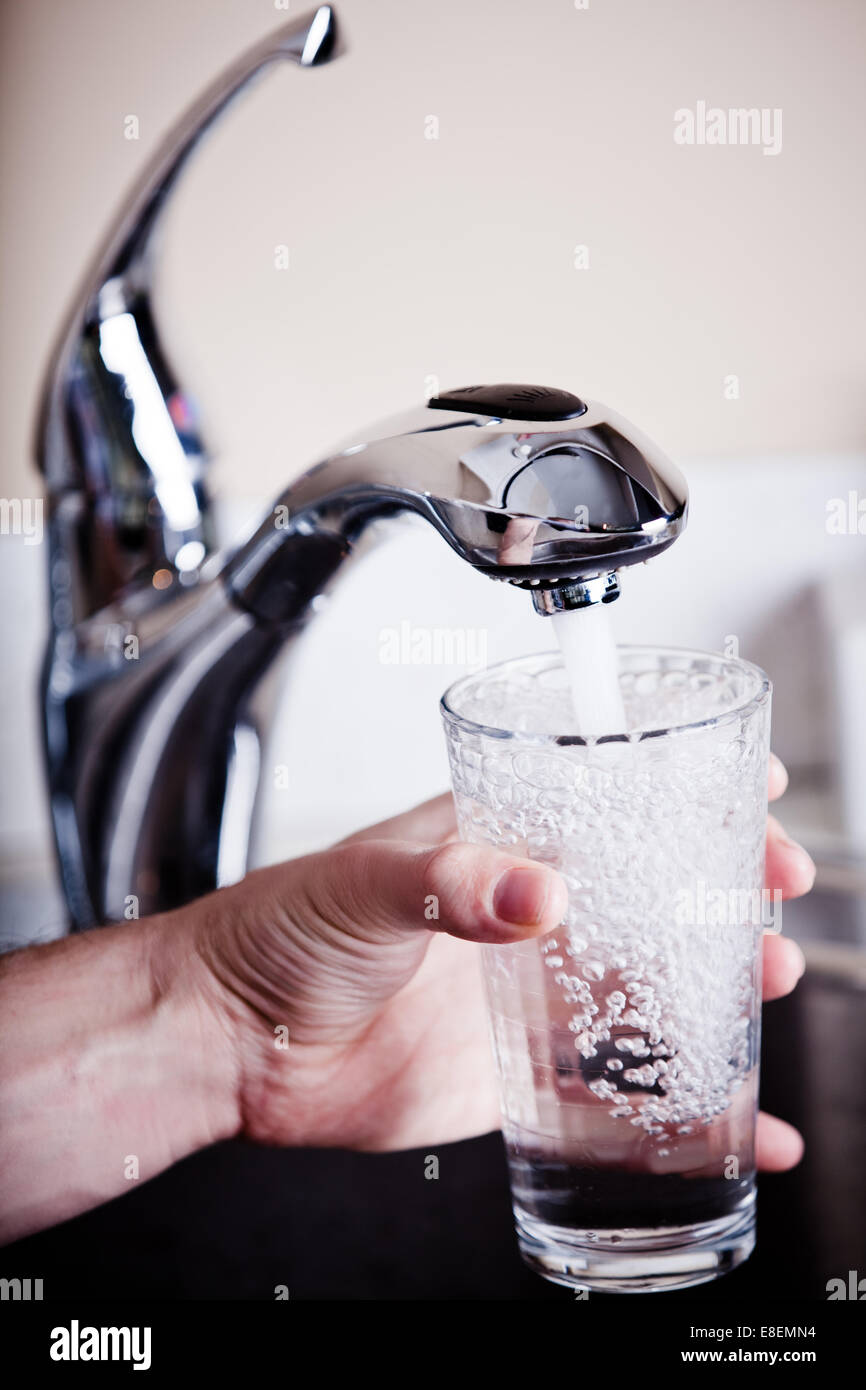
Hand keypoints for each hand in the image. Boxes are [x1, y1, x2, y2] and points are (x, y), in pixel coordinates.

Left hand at [189, 753, 812, 1165]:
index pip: (605, 805)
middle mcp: (519, 915)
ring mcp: (524, 994)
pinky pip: (612, 1092)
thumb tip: (540, 895)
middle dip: (720, 888)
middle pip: (647, 894)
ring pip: (647, 986)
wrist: (230, 1041)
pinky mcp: (516, 1073)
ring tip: (769, 981)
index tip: (749, 792)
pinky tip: (736, 1123)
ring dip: (717, 984)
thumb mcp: (366, 884)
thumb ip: (452, 885)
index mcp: (490, 844)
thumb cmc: (279, 932)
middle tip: (774, 893)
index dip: (682, 797)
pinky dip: (676, 1109)